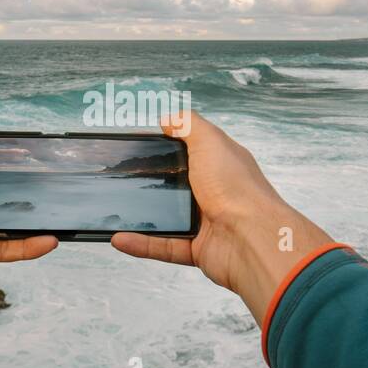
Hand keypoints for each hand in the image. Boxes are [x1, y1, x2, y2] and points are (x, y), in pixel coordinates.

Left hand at [0, 111, 57, 276]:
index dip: (19, 157)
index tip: (46, 154)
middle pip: (9, 189)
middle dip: (35, 188)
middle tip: (65, 183)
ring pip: (13, 220)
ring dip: (38, 219)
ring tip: (65, 214)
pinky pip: (5, 248)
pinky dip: (28, 247)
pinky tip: (51, 240)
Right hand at [111, 112, 333, 325]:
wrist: (252, 238)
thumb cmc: (237, 188)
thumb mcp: (210, 141)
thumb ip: (188, 125)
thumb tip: (168, 118)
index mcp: (220, 164)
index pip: (192, 152)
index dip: (168, 148)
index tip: (140, 148)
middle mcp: (215, 192)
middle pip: (177, 186)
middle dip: (152, 183)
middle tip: (122, 178)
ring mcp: (206, 222)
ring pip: (167, 218)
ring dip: (142, 217)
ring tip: (115, 210)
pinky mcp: (198, 249)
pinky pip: (164, 246)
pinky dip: (143, 244)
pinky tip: (121, 238)